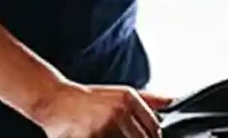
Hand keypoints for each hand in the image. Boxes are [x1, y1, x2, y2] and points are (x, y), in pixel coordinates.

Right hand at [32, 82, 167, 137]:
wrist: (54, 99)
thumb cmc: (88, 100)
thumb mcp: (119, 94)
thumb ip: (148, 100)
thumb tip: (173, 101)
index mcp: (128, 99)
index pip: (153, 129)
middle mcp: (118, 111)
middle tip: (118, 134)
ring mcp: (103, 126)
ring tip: (104, 133)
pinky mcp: (90, 137)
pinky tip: (96, 136)